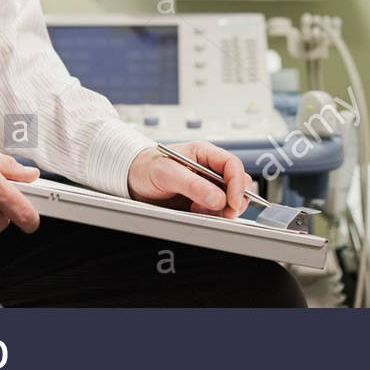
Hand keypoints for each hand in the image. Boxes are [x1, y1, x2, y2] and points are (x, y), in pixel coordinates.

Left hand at [126, 141, 253, 218]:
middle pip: (237, 184)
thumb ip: (193, 185)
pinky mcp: (202, 201)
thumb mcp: (167, 173)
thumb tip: (218, 199)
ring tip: (199, 210)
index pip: (233, 165)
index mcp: (204, 153)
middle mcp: (209, 169)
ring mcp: (207, 186)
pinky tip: (195, 212)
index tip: (232, 202)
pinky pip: (217, 211)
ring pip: (230, 200)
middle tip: (222, 213)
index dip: (237, 184)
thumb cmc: (146, 168)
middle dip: (233, 200)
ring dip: (221, 210)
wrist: (132, 181)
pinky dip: (212, 216)